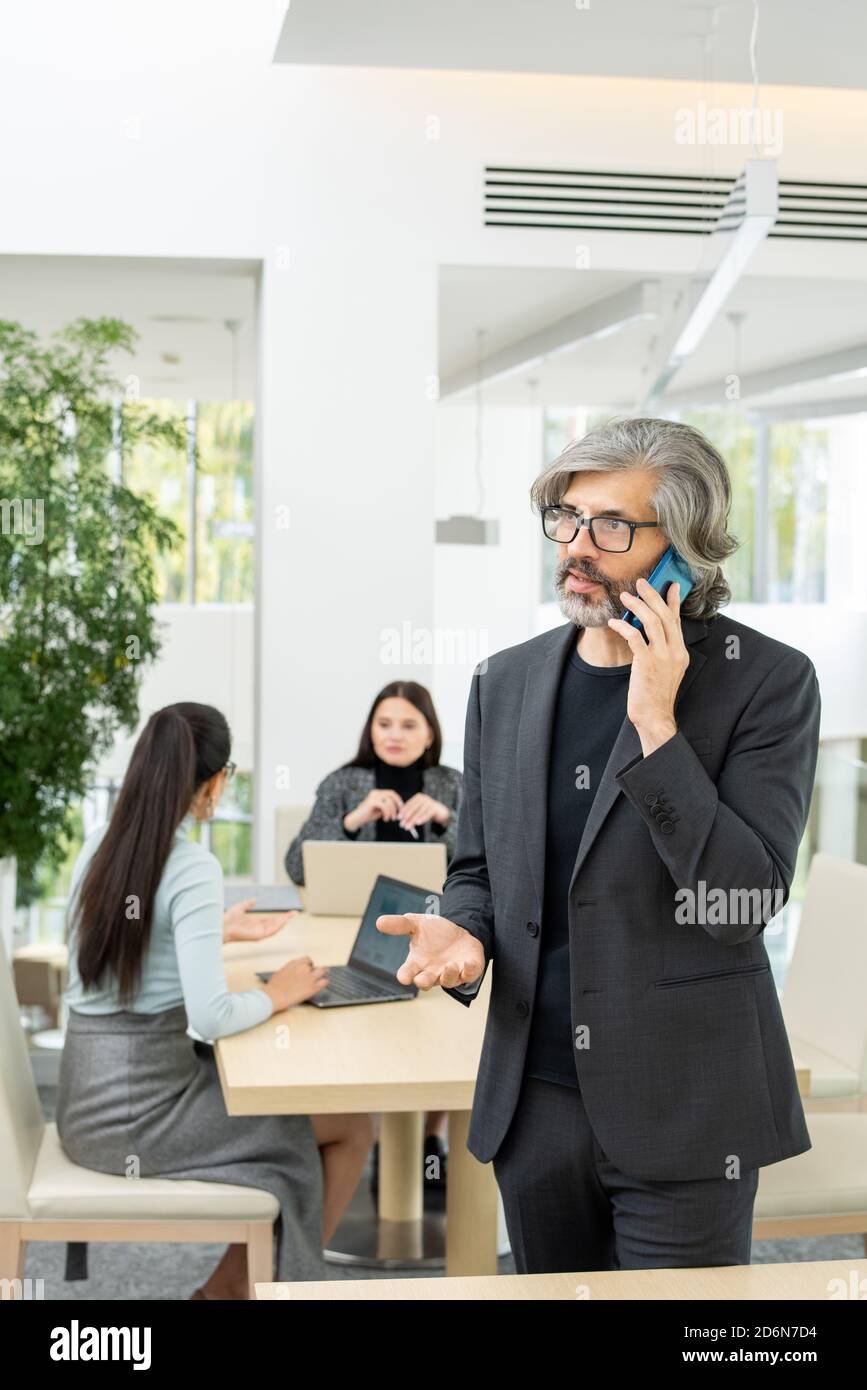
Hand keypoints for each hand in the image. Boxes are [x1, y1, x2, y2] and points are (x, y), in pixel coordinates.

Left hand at [223, 899, 298, 942]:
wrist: (222, 925)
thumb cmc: (228, 918)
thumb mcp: (240, 907)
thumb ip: (248, 903)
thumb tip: (255, 900)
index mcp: (255, 923)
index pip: (271, 920)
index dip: (280, 917)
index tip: (289, 913)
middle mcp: (258, 929)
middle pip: (275, 924)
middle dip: (285, 919)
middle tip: (294, 913)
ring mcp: (259, 933)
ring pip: (275, 928)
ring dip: (284, 922)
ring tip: (291, 916)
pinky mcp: (258, 936)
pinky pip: (270, 932)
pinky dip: (278, 927)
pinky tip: (284, 922)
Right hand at [260, 956, 329, 1011]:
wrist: (274, 995)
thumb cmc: (273, 987)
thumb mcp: (280, 973)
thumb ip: (289, 970)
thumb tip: (291, 973)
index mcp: (295, 963)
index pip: (307, 960)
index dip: (309, 965)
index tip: (309, 968)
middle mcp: (303, 968)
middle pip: (315, 965)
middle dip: (316, 969)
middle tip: (317, 974)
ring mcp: (309, 977)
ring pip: (323, 971)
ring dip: (324, 974)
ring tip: (325, 976)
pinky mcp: (313, 987)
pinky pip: (325, 982)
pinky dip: (326, 982)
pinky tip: (325, 984)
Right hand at [344, 788, 403, 832]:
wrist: (357, 819)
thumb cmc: (369, 815)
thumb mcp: (381, 809)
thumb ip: (388, 806)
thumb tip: (399, 807)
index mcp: (377, 793)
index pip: (391, 793)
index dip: (398, 800)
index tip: (401, 808)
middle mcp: (375, 792)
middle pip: (391, 795)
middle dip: (397, 805)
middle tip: (397, 815)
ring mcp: (373, 796)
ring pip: (389, 802)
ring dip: (392, 812)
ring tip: (389, 819)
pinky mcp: (372, 802)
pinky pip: (384, 806)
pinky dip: (387, 813)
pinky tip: (385, 819)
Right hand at [375, 912, 484, 990]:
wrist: (459, 931)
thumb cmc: (434, 932)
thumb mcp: (417, 923)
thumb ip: (400, 924)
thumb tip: (379, 922)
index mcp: (417, 962)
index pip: (408, 972)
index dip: (405, 976)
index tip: (403, 977)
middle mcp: (433, 971)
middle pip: (426, 982)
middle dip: (424, 982)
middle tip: (421, 980)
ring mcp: (451, 973)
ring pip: (448, 981)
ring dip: (448, 975)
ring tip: (450, 964)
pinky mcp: (468, 970)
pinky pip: (469, 975)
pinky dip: (469, 971)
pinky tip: (467, 964)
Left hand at [397, 793, 450, 832]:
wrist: (442, 812)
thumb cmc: (427, 811)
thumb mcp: (418, 811)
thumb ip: (410, 813)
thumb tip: (398, 818)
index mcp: (418, 797)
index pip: (409, 804)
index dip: (403, 811)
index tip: (398, 818)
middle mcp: (424, 798)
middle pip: (413, 808)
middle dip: (407, 817)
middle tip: (402, 824)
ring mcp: (430, 802)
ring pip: (419, 812)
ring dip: (413, 820)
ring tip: (408, 826)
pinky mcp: (435, 808)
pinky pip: (427, 814)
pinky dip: (422, 818)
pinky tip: (418, 823)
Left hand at [607, 577, 688, 755]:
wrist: (655, 717)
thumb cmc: (656, 695)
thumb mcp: (666, 670)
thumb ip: (663, 651)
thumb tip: (649, 632)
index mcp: (681, 652)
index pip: (677, 621)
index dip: (673, 601)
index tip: (671, 585)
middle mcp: (675, 651)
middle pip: (665, 615)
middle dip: (653, 595)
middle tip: (641, 582)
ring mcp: (663, 657)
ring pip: (652, 622)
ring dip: (637, 606)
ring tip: (625, 596)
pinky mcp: (647, 663)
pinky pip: (635, 637)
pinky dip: (624, 627)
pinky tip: (614, 622)